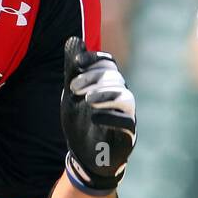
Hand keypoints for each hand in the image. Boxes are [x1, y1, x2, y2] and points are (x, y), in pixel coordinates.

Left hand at [60, 37, 136, 193]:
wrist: (83, 157)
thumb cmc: (80, 122)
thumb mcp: (71, 95)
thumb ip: (72, 70)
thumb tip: (74, 39)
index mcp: (107, 84)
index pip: (109, 63)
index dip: (95, 59)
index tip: (77, 63)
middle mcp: (120, 97)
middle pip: (115, 78)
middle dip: (94, 79)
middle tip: (73, 89)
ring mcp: (125, 116)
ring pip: (125, 96)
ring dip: (106, 94)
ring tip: (87, 99)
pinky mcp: (126, 136)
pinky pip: (126, 123)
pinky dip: (110, 116)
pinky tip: (93, 116)